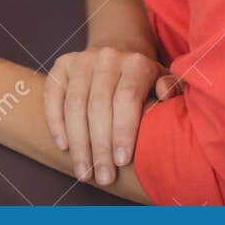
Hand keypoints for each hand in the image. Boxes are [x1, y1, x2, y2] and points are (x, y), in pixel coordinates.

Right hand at [43, 46, 180, 185]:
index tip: (122, 161)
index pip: (126, 98)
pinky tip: (63, 146)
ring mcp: (82, 60)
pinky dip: (56, 122)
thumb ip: (172, 87)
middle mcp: (107, 57)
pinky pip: (53, 95)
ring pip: (75, 104)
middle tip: (103, 176)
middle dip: (100, 146)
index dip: (123, 131)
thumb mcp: (164, 80)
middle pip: (99, 105)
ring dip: (78, 142)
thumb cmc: (143, 79)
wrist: (118, 49)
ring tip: (84, 171)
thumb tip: (164, 93)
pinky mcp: (62, 64)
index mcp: (136, 63)